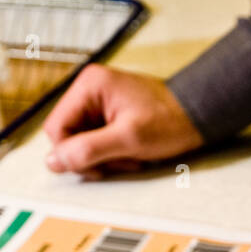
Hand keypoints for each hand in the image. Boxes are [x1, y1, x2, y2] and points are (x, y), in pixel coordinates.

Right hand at [42, 64, 203, 176]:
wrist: (197, 114)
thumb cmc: (170, 121)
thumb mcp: (128, 139)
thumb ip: (88, 150)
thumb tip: (53, 162)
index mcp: (89, 86)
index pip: (56, 128)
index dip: (71, 154)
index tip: (97, 166)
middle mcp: (88, 90)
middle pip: (66, 136)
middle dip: (89, 156)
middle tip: (119, 160)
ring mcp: (96, 102)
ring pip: (78, 142)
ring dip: (101, 157)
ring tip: (128, 156)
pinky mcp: (105, 114)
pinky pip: (92, 141)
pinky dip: (108, 154)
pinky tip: (127, 153)